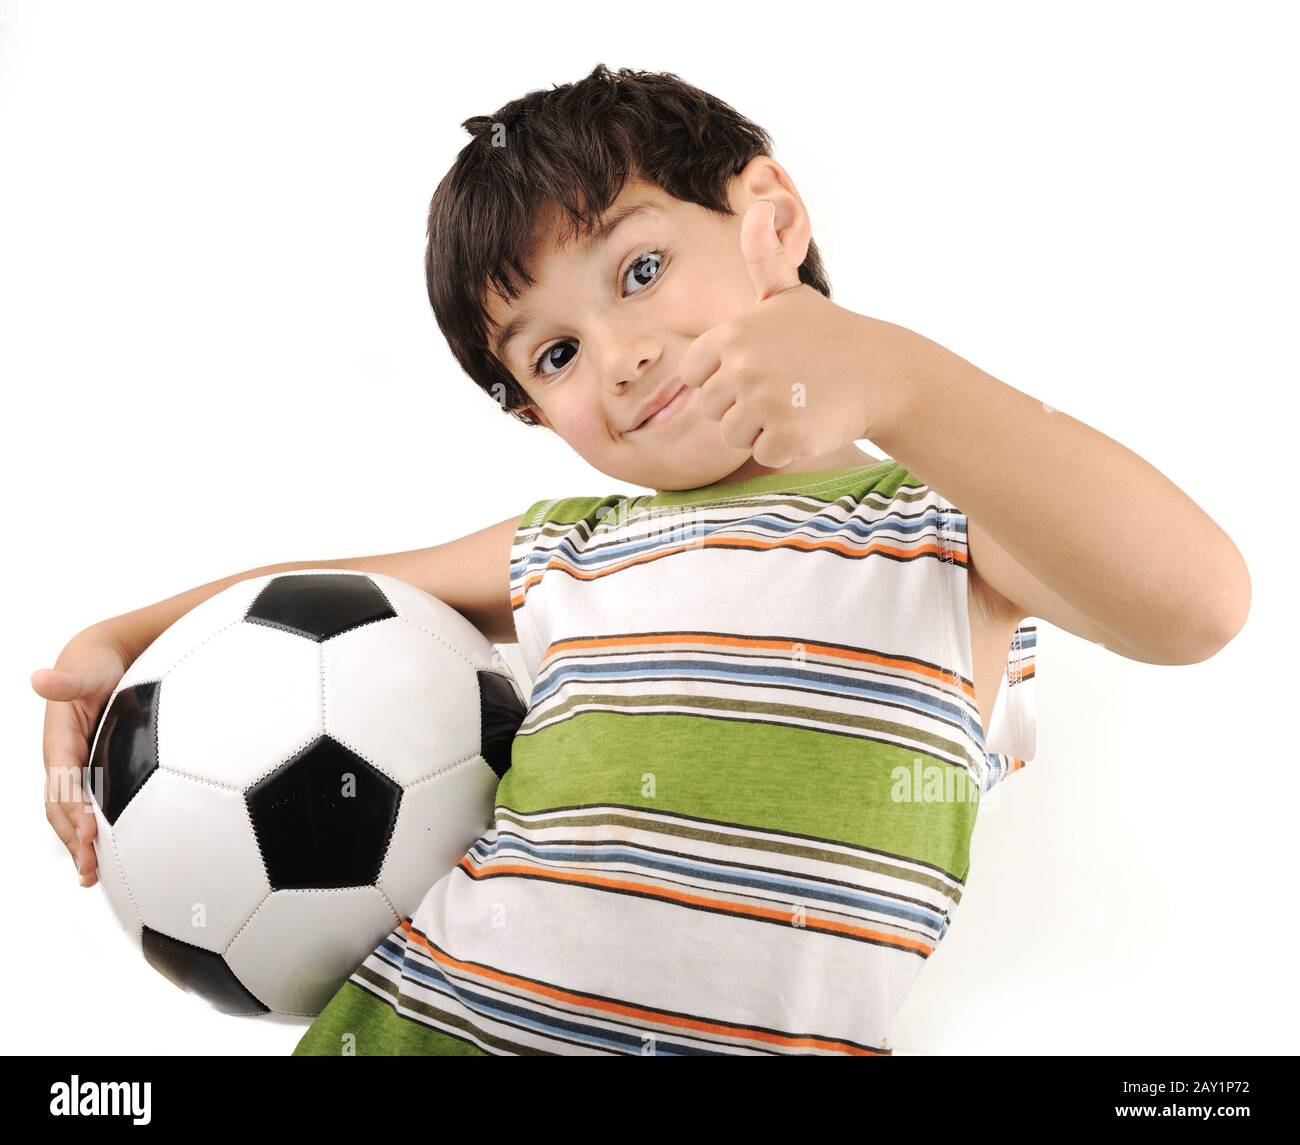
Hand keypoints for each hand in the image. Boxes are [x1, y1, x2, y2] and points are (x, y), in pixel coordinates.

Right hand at [32, 630, 129, 887]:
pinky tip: (105, 859)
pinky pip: (86, 809)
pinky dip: (91, 834)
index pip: (62, 781)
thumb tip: (39, 678)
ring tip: (91, 877)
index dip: (74, 806)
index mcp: (59, 742)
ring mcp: (74, 771)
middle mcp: (62, 762)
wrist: (96, 664)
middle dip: (74, 838)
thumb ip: (66, 682)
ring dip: (79, 845)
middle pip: (61, 808)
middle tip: (91, 868)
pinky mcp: (89, 774)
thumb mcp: (85, 673)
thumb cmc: (94, 667)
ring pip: (70, 816)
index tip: (91, 828)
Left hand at [677, 199, 914, 468]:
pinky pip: (763, 454)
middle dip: (743, 406)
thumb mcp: (789, 294)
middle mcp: (742, 368)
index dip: (721, 377)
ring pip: (734, 435)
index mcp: (731, 335)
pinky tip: (809, 422)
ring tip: (797, 403)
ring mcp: (764, 404)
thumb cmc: (828, 335)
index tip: (756, 369)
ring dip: (762, 428)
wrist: (881, 372)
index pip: (693, 375)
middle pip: (712, 409)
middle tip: (785, 388)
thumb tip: (760, 205)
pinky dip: (785, 447)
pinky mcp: (785, 437)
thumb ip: (761, 257)